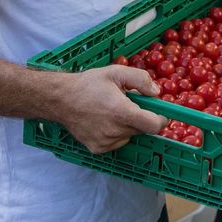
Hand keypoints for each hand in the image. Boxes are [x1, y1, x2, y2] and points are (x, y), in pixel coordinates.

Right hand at [52, 65, 167, 153]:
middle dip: (141, 117)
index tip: (159, 112)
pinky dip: (116, 133)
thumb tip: (156, 92)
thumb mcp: (116, 72)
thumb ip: (141, 79)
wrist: (61, 99)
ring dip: (127, 125)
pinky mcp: (98, 149)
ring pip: (129, 135)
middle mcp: (115, 131)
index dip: (160, 119)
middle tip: (128, 104)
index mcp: (122, 112)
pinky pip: (117, 142)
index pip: (153, 126)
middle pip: (142, 129)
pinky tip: (103, 121)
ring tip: (111, 111)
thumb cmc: (89, 84)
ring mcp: (106, 142)